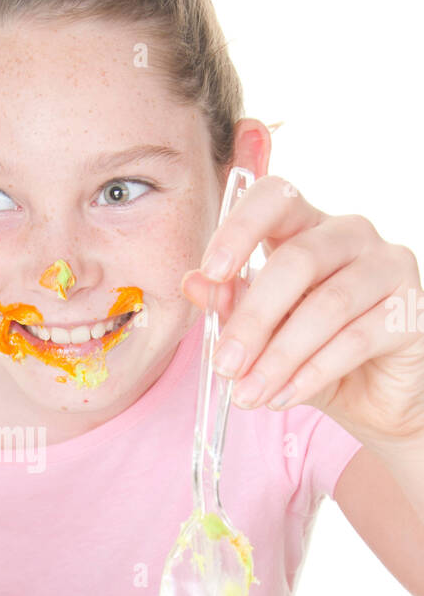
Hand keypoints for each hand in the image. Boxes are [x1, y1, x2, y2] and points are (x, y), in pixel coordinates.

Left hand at [181, 175, 423, 446]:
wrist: (376, 397)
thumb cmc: (314, 352)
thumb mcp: (264, 331)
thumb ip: (232, 303)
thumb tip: (194, 283)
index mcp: (306, 225)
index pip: (274, 198)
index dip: (240, 228)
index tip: (210, 272)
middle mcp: (351, 234)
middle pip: (297, 261)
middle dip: (253, 319)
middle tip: (224, 365)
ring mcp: (388, 266)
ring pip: (327, 305)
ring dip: (279, 356)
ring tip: (248, 395)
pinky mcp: (412, 310)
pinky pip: (356, 340)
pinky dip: (312, 373)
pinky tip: (283, 397)